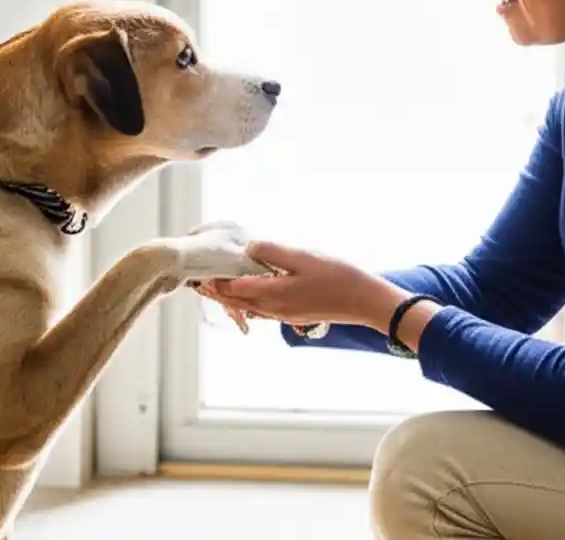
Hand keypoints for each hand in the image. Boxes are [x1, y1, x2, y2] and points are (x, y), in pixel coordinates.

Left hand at [195, 241, 409, 332]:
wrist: (363, 300)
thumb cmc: (337, 276)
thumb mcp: (303, 257)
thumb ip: (273, 252)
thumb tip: (249, 248)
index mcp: (273, 293)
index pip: (234, 289)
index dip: (216, 281)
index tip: (201, 272)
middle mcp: (274, 308)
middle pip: (237, 302)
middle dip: (219, 293)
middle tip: (201, 285)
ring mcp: (284, 315)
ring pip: (249, 309)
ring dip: (232, 300)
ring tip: (219, 290)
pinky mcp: (294, 316)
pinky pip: (263, 312)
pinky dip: (249, 305)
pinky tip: (251, 297)